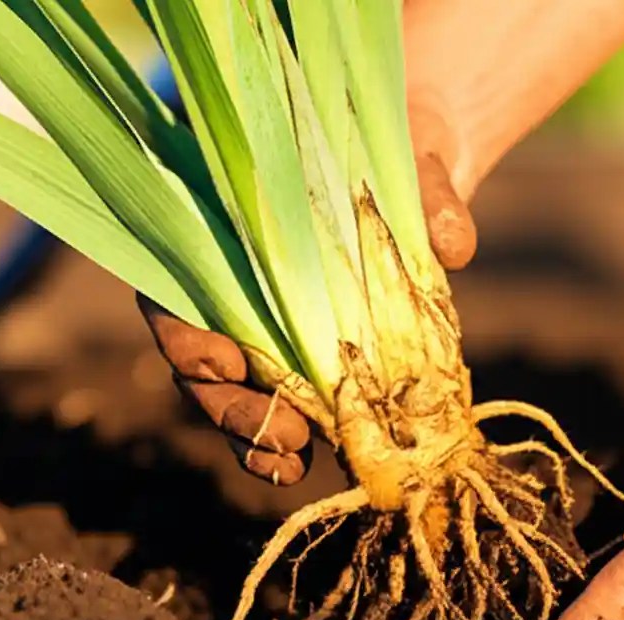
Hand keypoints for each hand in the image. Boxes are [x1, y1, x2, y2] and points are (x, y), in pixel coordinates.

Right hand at [139, 154, 476, 484]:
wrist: (409, 164)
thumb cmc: (389, 150)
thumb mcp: (410, 156)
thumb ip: (428, 192)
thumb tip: (452, 246)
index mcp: (219, 223)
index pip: (171, 287)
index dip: (182, 331)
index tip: (221, 361)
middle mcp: (224, 280)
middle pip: (195, 358)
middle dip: (230, 407)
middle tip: (283, 440)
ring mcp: (256, 322)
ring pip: (228, 393)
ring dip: (254, 437)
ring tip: (294, 466)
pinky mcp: (297, 354)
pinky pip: (277, 404)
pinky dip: (285, 440)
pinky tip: (317, 462)